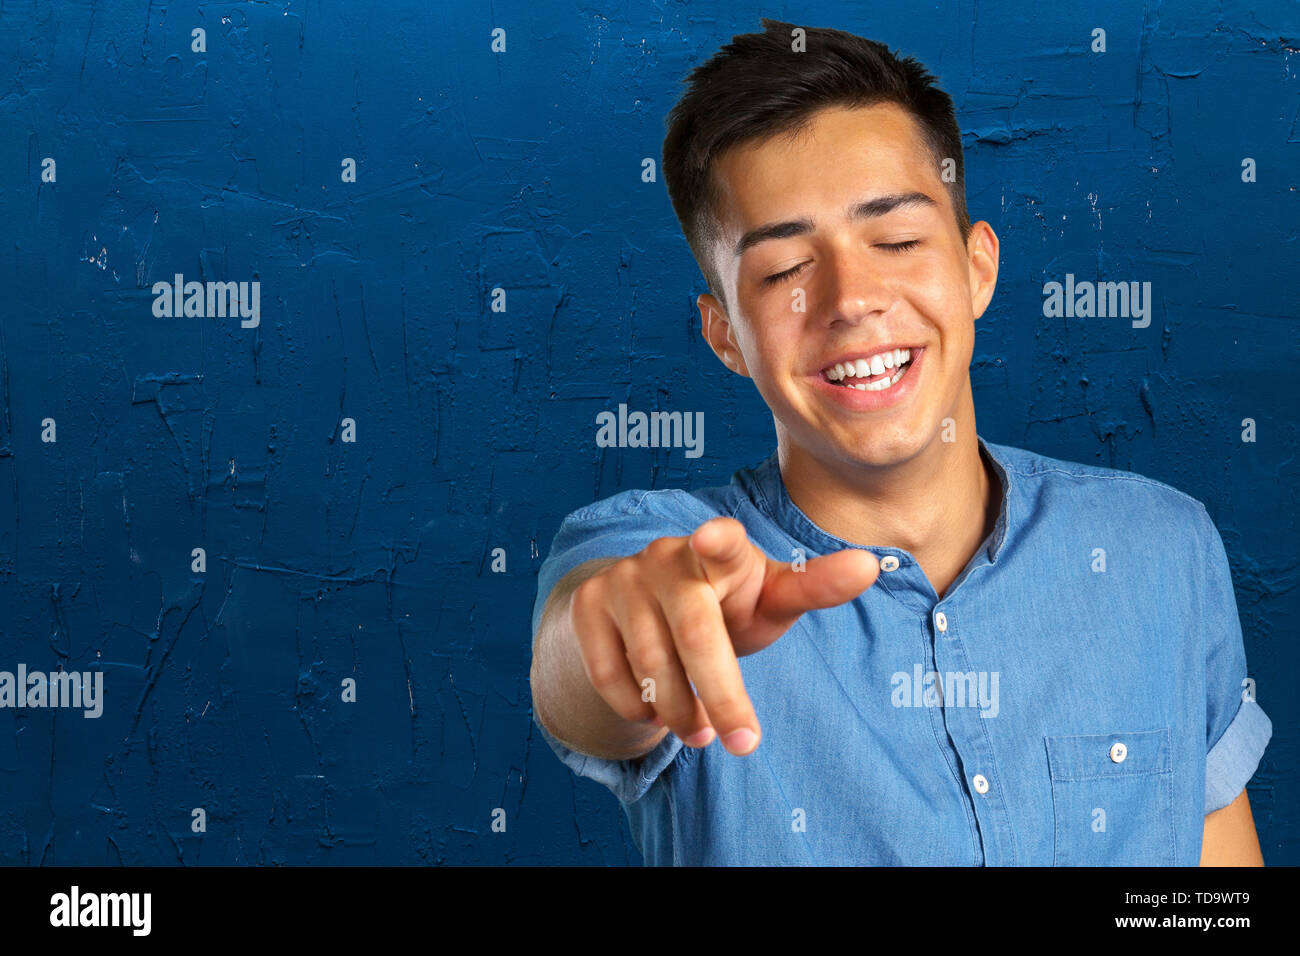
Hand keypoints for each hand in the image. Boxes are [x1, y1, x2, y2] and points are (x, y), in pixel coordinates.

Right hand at [569, 516, 879, 754]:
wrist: (647, 606)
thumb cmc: (728, 604)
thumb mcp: (771, 599)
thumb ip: (815, 587)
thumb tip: (873, 565)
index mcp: (722, 550)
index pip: (723, 541)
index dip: (718, 541)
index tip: (710, 538)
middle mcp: (667, 556)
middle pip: (696, 632)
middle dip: (722, 694)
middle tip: (744, 744)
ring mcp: (622, 578)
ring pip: (651, 662)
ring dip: (680, 710)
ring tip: (702, 733)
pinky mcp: (588, 605)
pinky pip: (609, 673)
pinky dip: (637, 706)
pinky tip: (658, 711)